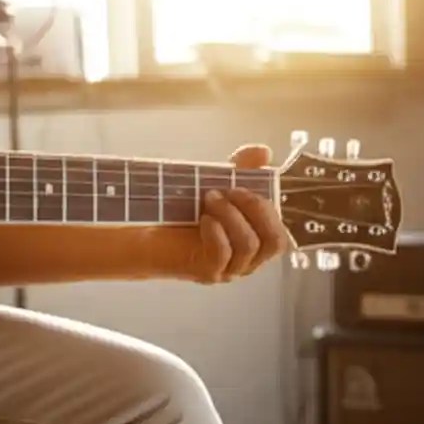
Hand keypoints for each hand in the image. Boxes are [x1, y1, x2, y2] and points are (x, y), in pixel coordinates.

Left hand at [189, 144, 288, 283]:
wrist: (143, 235)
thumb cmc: (181, 214)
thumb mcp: (215, 186)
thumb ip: (241, 169)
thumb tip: (264, 152)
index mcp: (254, 245)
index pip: (279, 235)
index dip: (269, 208)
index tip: (243, 185)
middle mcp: (245, 262)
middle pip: (274, 242)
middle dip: (256, 209)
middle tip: (229, 190)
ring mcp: (227, 270)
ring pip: (249, 245)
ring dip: (231, 214)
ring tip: (209, 197)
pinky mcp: (206, 272)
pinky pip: (223, 253)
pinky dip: (217, 231)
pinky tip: (204, 219)